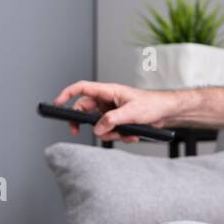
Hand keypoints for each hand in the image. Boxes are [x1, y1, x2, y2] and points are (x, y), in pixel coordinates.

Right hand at [52, 80, 177, 142]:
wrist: (166, 112)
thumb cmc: (152, 104)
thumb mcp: (131, 113)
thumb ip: (112, 120)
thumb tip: (97, 128)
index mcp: (109, 91)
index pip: (82, 88)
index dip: (67, 94)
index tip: (57, 103)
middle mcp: (108, 100)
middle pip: (85, 110)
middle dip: (84, 123)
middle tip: (77, 131)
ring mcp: (112, 110)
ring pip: (98, 124)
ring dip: (109, 133)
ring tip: (125, 134)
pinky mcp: (118, 120)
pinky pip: (110, 130)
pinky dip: (119, 135)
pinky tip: (131, 135)